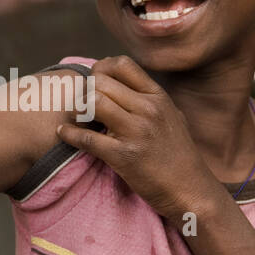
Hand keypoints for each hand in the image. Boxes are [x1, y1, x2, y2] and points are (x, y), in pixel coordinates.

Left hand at [56, 56, 217, 217]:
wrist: (190, 189)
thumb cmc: (179, 154)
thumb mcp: (172, 116)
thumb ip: (151, 99)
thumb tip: (125, 85)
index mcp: (158, 97)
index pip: (122, 64)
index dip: (101, 69)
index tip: (93, 82)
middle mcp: (148, 109)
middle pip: (101, 81)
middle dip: (85, 90)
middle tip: (82, 104)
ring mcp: (136, 132)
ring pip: (93, 102)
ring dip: (79, 109)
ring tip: (77, 118)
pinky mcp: (123, 156)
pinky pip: (87, 138)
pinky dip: (70, 134)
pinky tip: (65, 133)